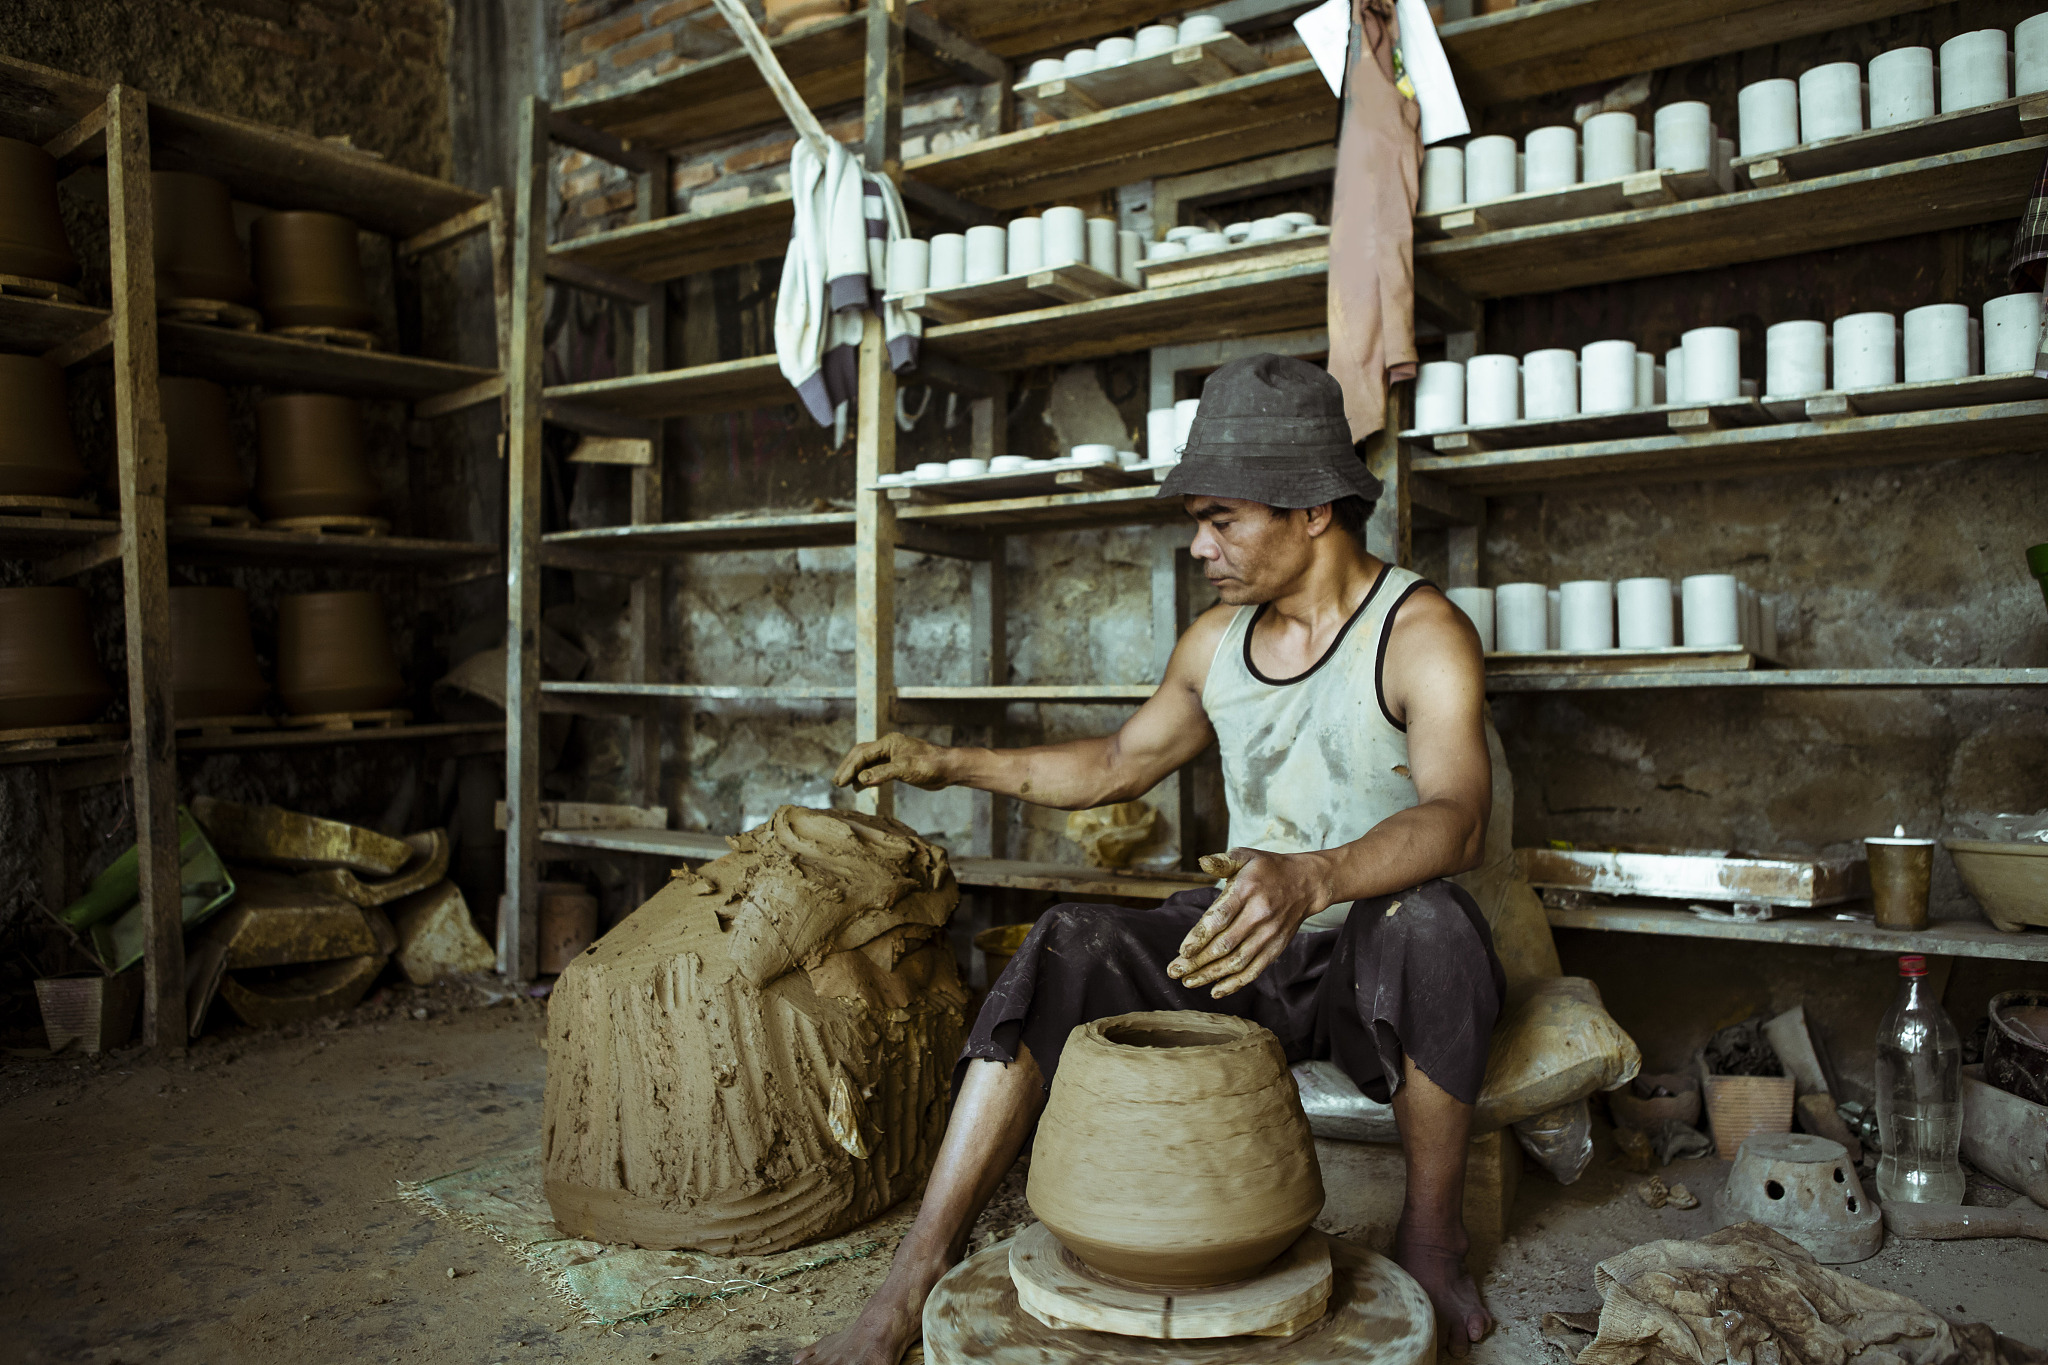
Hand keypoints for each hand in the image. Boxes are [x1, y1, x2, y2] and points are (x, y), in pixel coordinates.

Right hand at [832, 732, 954, 791]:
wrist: (948, 769)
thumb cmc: (930, 764)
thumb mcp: (905, 769)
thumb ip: (882, 773)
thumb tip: (861, 779)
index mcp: (888, 743)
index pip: (862, 754)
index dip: (849, 768)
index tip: (840, 782)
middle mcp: (888, 747)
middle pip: (861, 756)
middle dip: (848, 768)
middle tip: (837, 782)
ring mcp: (893, 757)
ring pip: (868, 763)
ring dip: (856, 773)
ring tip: (845, 785)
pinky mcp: (898, 767)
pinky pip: (876, 771)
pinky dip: (867, 778)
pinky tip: (861, 786)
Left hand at [1167, 848, 1328, 997]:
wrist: (1306, 883)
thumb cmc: (1267, 869)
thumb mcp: (1246, 856)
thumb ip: (1222, 861)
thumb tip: (1202, 862)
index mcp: (1248, 890)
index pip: (1221, 917)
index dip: (1201, 936)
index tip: (1183, 951)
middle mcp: (1260, 914)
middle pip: (1225, 944)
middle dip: (1198, 961)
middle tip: (1174, 971)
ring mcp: (1270, 934)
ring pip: (1238, 961)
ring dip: (1211, 975)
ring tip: (1187, 982)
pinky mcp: (1276, 947)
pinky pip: (1254, 970)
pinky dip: (1235, 983)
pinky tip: (1215, 991)